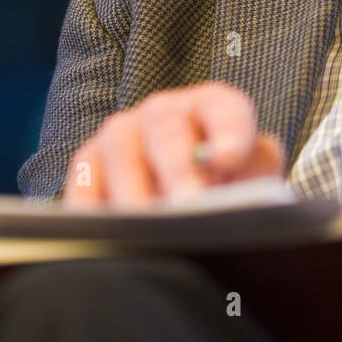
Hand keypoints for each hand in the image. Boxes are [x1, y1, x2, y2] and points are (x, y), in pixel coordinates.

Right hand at [61, 81, 284, 205]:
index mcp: (214, 106)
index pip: (223, 109)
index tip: (229, 160)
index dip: (228, 131)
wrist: (190, 208)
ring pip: (122, 152)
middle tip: (189, 203)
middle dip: (178, 168)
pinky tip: (108, 235)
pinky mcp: (89, 163)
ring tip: (149, 227)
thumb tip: (250, 197)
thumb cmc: (229, 189)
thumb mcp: (253, 180)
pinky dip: (95, 207)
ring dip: (134, 191)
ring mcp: (122, 133)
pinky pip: (85, 180)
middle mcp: (164, 111)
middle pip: (167, 130)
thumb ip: (255, 179)